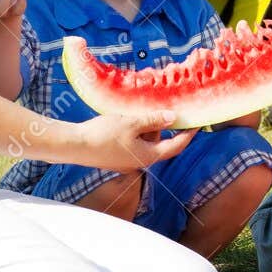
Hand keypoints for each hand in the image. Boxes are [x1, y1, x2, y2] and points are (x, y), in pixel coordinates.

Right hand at [72, 111, 197, 171]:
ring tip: (145, 110)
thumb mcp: (132, 123)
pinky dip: (136, 131)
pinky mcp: (115, 156)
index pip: (176, 146)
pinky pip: (133, 142)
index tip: (197, 123)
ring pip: (146, 142)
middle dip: (165, 127)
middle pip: (161, 143)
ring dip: (148, 127)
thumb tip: (173, 118)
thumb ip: (154, 120)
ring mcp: (126, 160)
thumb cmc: (104, 135)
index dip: (188, 135)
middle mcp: (140, 161)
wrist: (74, 145)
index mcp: (148, 156)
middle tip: (169, 109)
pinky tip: (129, 118)